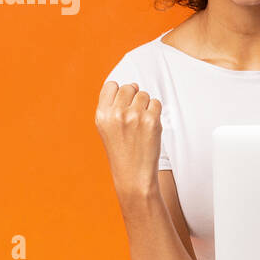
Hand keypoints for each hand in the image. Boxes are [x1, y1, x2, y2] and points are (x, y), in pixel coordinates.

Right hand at [95, 81, 162, 197]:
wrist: (134, 174)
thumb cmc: (121, 150)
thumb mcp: (106, 127)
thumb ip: (113, 105)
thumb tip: (134, 85)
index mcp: (102, 114)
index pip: (111, 85)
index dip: (119, 94)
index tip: (122, 107)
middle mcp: (116, 113)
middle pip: (130, 87)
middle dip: (134, 98)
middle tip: (134, 118)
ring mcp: (135, 116)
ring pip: (144, 94)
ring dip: (145, 106)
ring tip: (141, 124)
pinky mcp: (151, 120)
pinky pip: (156, 103)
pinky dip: (155, 112)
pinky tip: (149, 127)